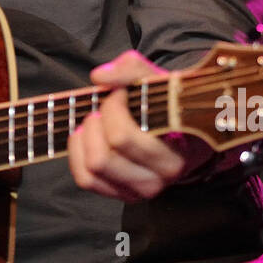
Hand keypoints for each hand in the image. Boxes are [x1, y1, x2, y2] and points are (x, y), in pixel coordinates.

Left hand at [68, 50, 213, 201]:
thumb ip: (132, 68)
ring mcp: (141, 190)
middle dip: (96, 123)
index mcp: (174, 152)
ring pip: (93, 169)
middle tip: (105, 106)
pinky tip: (85, 136)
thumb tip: (99, 76)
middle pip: (102, 157)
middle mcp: (160, 177)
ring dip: (85, 139)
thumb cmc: (170, 105)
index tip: (119, 93)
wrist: (184, 131)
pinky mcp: (124, 194)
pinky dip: (77, 155)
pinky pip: (86, 180)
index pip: (122, 138)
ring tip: (95, 120)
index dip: (112, 108)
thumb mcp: (159, 80)